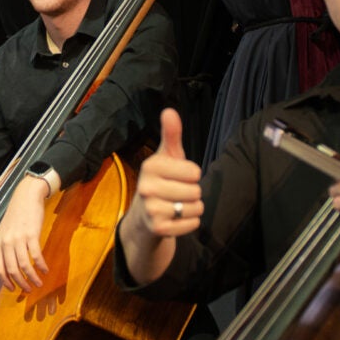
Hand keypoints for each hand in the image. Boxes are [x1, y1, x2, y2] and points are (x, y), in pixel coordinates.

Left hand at [0, 171, 53, 290]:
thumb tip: (8, 264)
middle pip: (12, 269)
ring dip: (32, 277)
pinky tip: (45, 270)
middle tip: (28, 290)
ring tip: (39, 283)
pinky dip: (41, 265)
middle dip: (21, 283)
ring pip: (24, 265)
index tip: (13, 289)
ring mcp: (19, 238)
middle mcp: (6, 242)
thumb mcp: (4, 230)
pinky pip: (36, 255)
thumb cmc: (16, 214)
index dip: (6, 281)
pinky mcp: (32, 234)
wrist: (26, 196)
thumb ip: (4, 246)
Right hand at [135, 109, 203, 234]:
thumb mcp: (166, 157)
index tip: (178, 177)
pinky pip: (193, 224)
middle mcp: (147, 187)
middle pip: (196, 191)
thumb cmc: (161, 181)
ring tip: (177, 206)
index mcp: (151, 166)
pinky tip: (176, 219)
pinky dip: (190, 222)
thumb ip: (171, 135)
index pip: (194, 171)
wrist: (143, 217)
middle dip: (192, 193)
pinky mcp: (158, 229)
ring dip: (192, 208)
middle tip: (177, 194)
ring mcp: (151, 209)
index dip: (192, 175)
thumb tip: (169, 110)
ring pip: (196, 208)